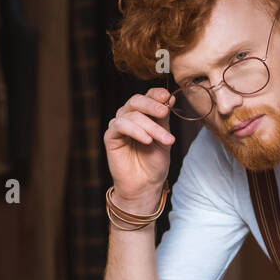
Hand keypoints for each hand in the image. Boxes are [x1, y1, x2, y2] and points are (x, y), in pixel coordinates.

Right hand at [103, 87, 175, 207]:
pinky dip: (135, 131)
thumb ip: (164, 119)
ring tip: (164, 140)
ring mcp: (119, 126)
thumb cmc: (155, 163)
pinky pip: (120, 126)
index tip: (167, 97)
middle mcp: (129, 117)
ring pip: (131, 115)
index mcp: (144, 114)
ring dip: (150, 126)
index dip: (156, 94)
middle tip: (164, 112)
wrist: (145, 185)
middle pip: (136, 100)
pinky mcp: (110, 137)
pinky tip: (147, 141)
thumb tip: (169, 98)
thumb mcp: (164, 138)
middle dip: (152, 105)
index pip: (148, 96)